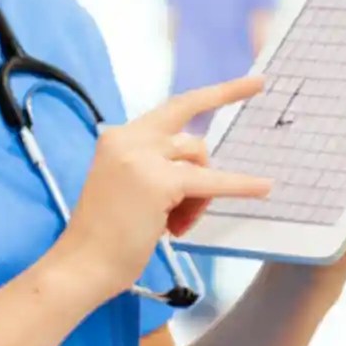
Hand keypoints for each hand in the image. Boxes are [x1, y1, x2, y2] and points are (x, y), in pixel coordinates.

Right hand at [56, 77, 273, 298]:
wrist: (83, 262)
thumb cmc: (104, 234)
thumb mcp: (126, 183)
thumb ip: (155, 165)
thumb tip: (200, 168)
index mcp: (118, 136)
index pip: (173, 109)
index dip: (213, 94)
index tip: (248, 82)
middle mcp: (129, 138)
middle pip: (191, 141)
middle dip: (213, 154)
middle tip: (258, 86)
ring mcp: (143, 157)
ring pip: (198, 163)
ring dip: (198, 197)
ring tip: (174, 225)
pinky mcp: (160, 182)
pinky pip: (211, 183)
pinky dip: (239, 185)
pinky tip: (262, 187)